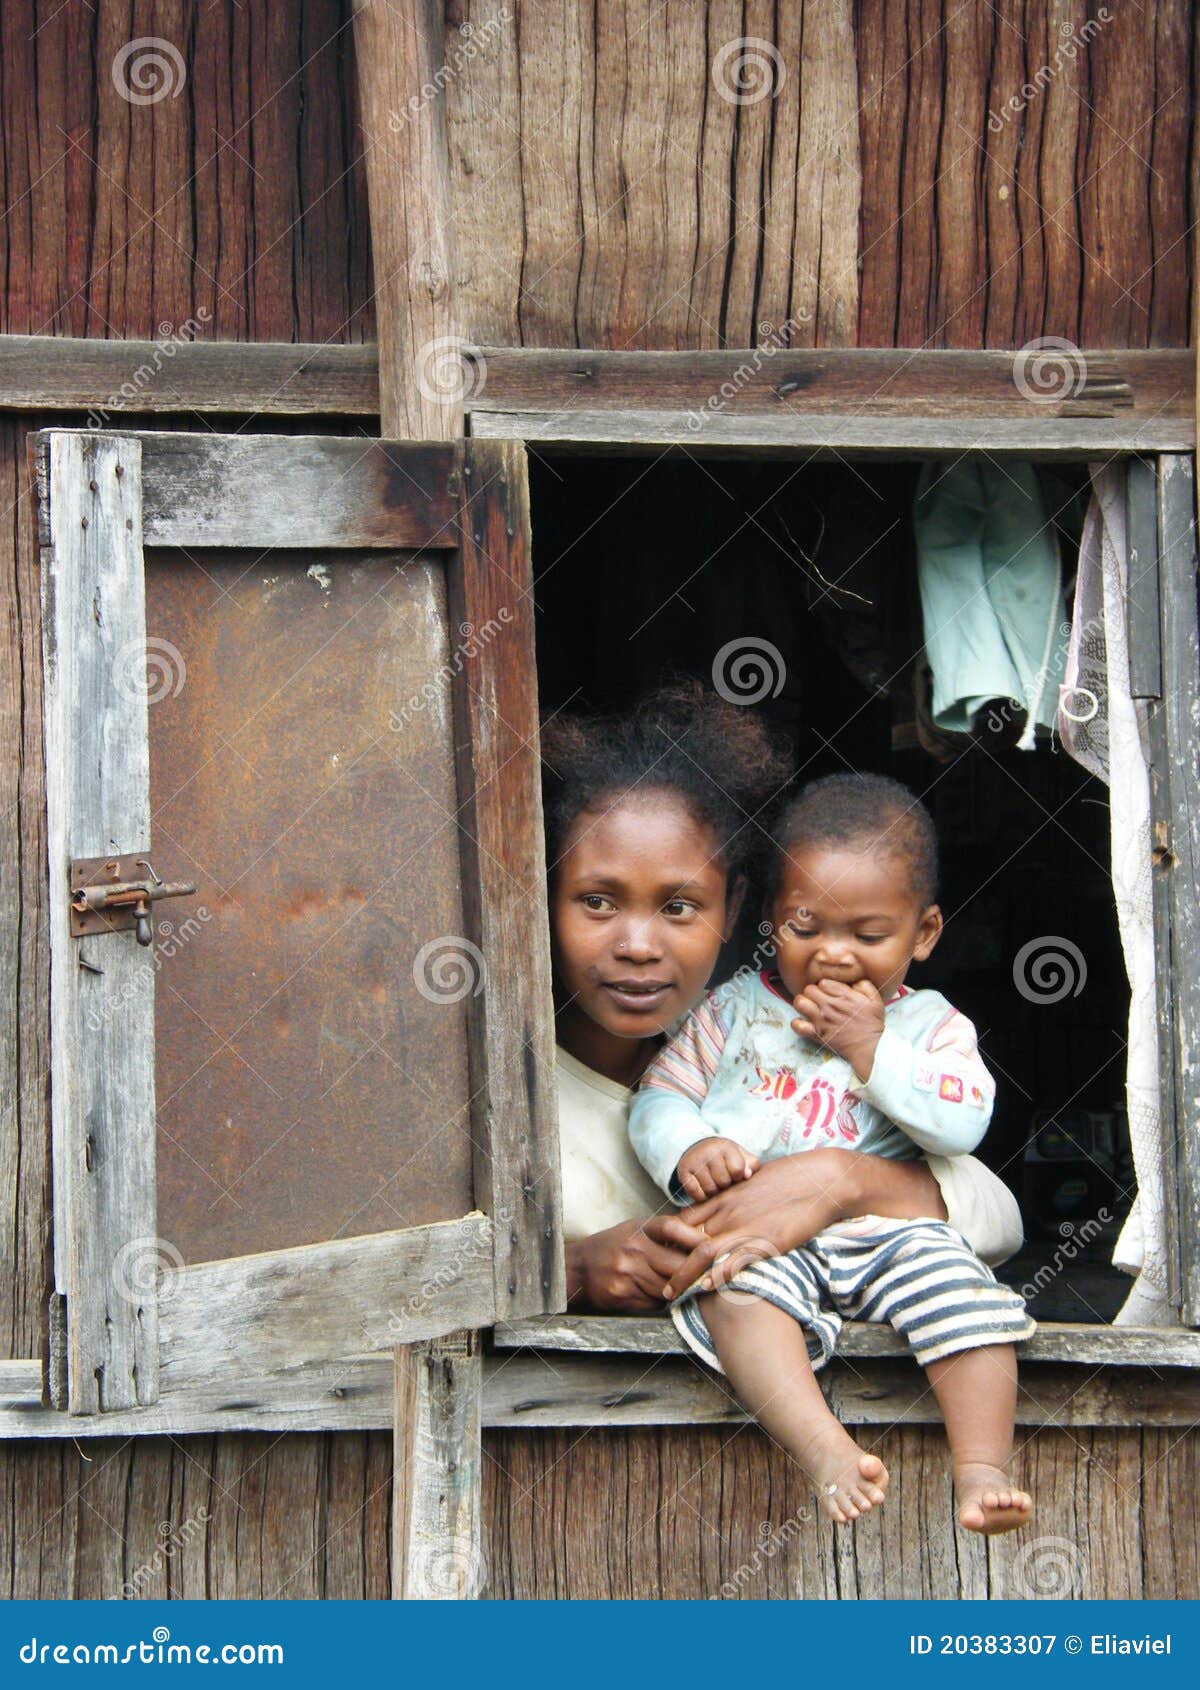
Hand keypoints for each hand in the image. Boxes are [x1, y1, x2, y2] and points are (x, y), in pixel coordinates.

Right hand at [568, 1214, 708, 1310]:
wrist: (578, 1268)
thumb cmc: (613, 1246)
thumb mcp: (636, 1230)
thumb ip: (665, 1234)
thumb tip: (703, 1236)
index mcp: (638, 1229)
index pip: (671, 1228)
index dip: (694, 1237)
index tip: (711, 1246)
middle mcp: (632, 1249)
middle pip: (676, 1263)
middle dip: (694, 1271)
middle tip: (709, 1275)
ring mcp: (627, 1273)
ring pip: (668, 1287)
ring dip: (679, 1290)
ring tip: (687, 1287)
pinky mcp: (622, 1294)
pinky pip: (653, 1302)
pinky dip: (662, 1301)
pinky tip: (660, 1296)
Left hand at [662, 1149, 861, 1299]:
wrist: (821, 1179)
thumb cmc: (792, 1179)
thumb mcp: (755, 1185)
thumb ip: (737, 1199)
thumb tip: (727, 1208)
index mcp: (725, 1198)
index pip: (685, 1218)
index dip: (668, 1238)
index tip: (659, 1254)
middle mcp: (728, 1211)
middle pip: (685, 1238)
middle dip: (667, 1260)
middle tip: (656, 1280)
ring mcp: (745, 1226)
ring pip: (701, 1252)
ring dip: (683, 1275)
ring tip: (670, 1294)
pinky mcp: (765, 1240)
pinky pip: (734, 1260)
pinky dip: (718, 1275)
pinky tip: (707, 1288)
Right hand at [675, 1137, 759, 1199]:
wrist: (698, 1148)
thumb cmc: (724, 1156)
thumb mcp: (740, 1155)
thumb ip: (751, 1165)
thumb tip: (747, 1175)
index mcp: (725, 1146)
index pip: (737, 1170)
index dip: (738, 1177)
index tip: (734, 1174)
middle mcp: (709, 1152)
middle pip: (723, 1182)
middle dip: (726, 1185)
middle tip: (723, 1180)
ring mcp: (695, 1161)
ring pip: (710, 1190)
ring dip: (714, 1192)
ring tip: (714, 1184)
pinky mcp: (683, 1171)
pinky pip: (695, 1193)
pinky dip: (701, 1196)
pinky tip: (703, 1189)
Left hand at [792, 978, 884, 1079]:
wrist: (869, 1047)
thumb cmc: (872, 1023)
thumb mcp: (875, 999)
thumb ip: (864, 984)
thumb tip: (852, 981)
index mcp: (843, 995)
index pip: (822, 982)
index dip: (824, 986)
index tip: (829, 993)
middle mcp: (830, 1006)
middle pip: (809, 989)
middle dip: (812, 993)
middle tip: (818, 1000)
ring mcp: (822, 1020)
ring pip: (800, 1002)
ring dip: (802, 1004)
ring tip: (808, 1008)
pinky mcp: (817, 1034)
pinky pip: (798, 1025)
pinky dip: (797, 1023)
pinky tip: (803, 1022)